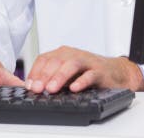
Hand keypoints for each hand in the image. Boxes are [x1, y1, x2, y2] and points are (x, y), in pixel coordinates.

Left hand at [25, 46, 143, 93]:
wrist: (114, 72)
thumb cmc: (86, 72)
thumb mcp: (66, 74)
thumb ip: (51, 78)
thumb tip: (33, 87)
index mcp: (62, 54)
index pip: (44, 59)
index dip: (35, 72)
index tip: (29, 86)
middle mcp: (73, 55)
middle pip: (56, 61)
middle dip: (44, 76)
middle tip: (37, 89)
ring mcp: (87, 61)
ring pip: (71, 65)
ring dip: (59, 77)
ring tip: (51, 89)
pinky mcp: (100, 71)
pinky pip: (90, 75)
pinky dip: (81, 81)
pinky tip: (74, 89)